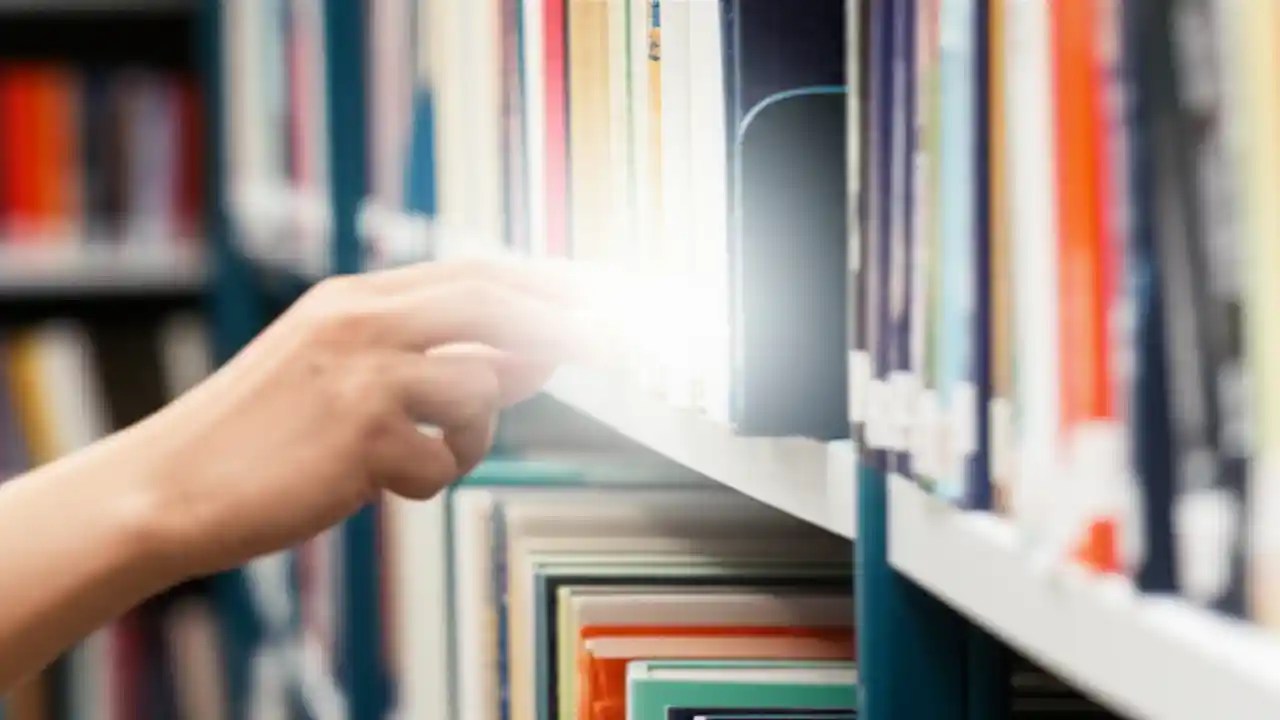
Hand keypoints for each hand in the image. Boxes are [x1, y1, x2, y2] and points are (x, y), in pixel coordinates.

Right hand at [113, 260, 591, 579]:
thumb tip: (522, 355)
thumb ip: (419, 349)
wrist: (171, 485)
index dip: (547, 282)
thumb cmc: (261, 431)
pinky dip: (434, 477)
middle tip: (622, 345)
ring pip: (481, 386)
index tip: (601, 295)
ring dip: (477, 430)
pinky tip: (385, 482)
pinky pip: (444, 459)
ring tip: (430, 450)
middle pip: (495, 304)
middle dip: (566, 324)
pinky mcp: (362, 437)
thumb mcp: (332, 364)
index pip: (474, 272)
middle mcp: (364, 322)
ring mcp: (363, 376)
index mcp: (355, 296)